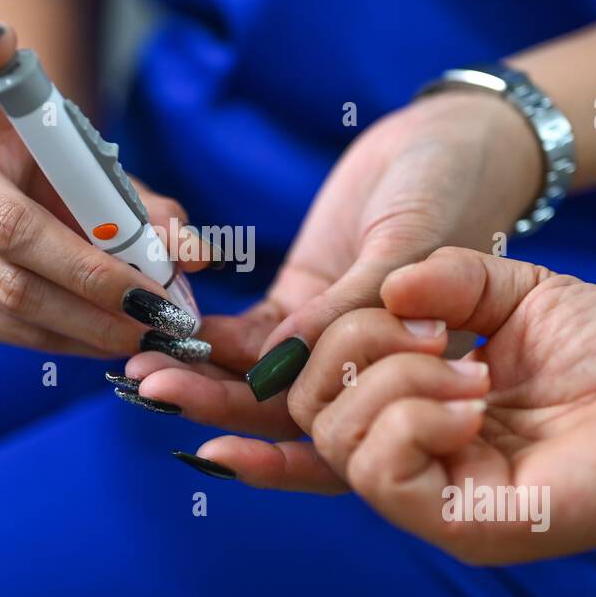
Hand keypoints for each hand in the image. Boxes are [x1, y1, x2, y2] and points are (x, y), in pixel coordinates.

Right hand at [0, 24, 206, 354]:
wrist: (7, 207)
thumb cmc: (61, 187)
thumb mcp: (105, 182)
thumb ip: (150, 213)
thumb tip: (196, 256)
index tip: (0, 40)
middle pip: (13, 230)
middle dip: (94, 278)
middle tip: (155, 306)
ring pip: (10, 293)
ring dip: (87, 322)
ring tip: (144, 332)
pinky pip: (3, 330)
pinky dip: (63, 341)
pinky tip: (104, 341)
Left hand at [126, 91, 542, 435]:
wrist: (451, 136)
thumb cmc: (453, 186)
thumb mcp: (409, 242)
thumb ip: (350, 305)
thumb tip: (277, 365)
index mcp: (416, 379)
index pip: (341, 443)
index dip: (278, 460)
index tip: (214, 452)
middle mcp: (369, 370)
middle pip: (285, 413)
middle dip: (215, 404)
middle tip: (153, 390)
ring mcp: (331, 337)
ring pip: (260, 375)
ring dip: (201, 372)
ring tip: (142, 367)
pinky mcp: (304, 300)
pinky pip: (251, 331)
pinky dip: (210, 334)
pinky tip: (168, 331)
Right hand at [193, 248, 595, 563]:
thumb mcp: (502, 287)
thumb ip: (431, 282)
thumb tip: (376, 296)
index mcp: (400, 411)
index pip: (288, 419)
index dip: (224, 403)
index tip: (158, 380)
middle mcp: (399, 457)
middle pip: (295, 409)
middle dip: (333, 342)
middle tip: (418, 321)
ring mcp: (422, 495)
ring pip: (329, 431)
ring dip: (390, 370)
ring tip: (470, 362)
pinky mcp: (453, 522)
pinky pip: (376, 466)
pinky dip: (413, 410)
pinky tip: (472, 396)